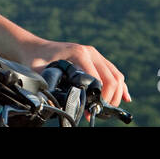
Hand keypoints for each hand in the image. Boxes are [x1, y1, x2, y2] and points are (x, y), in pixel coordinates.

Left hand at [16, 38, 130, 110]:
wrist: (34, 47)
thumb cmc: (36, 59)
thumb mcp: (39, 72)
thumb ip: (47, 85)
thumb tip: (53, 103)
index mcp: (79, 54)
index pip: (99, 78)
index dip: (100, 97)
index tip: (92, 109)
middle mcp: (90, 52)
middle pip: (112, 78)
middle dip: (110, 98)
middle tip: (101, 111)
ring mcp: (94, 54)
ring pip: (116, 75)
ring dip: (117, 93)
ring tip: (108, 108)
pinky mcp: (95, 58)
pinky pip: (113, 72)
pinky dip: (121, 85)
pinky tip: (125, 98)